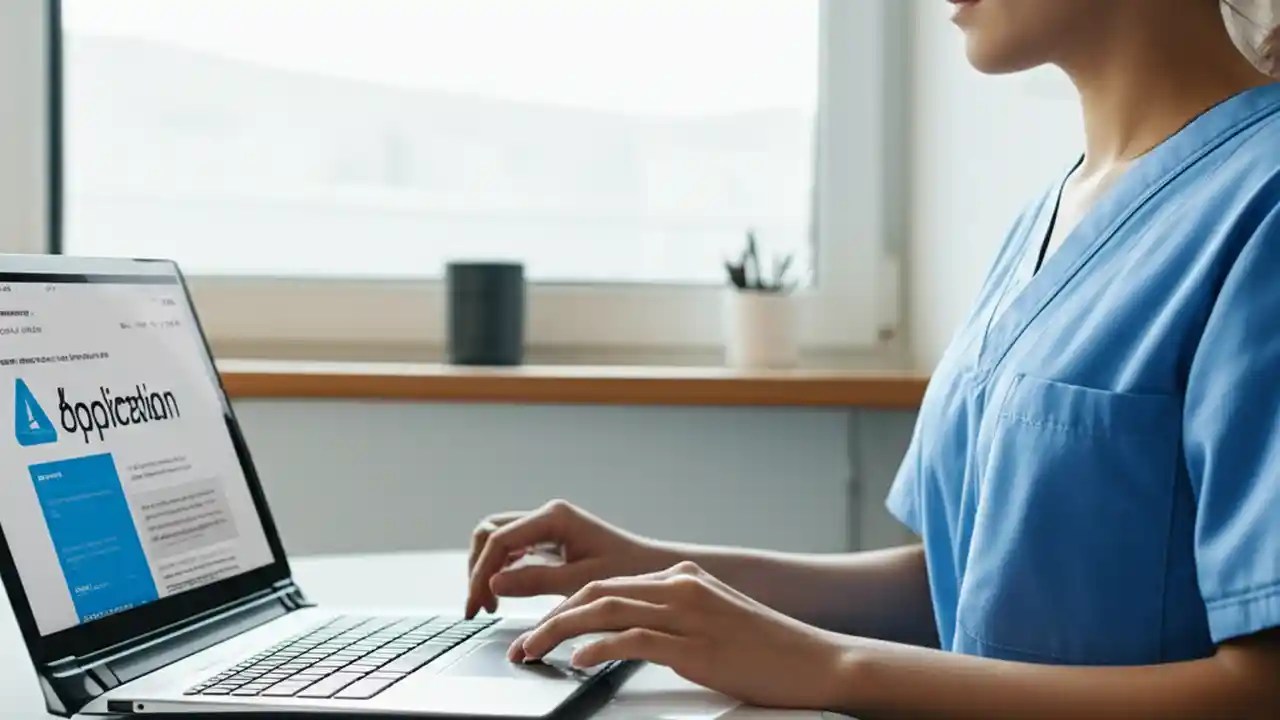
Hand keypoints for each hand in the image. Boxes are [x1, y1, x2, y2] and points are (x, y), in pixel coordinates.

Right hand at [466, 500, 668, 618]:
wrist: (655, 569)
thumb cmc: (627, 572)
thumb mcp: (581, 582)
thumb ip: (536, 581)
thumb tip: (494, 584)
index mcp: (554, 517)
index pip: (498, 540)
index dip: (481, 573)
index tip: (477, 605)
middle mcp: (547, 515)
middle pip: (490, 532)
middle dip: (478, 568)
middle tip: (477, 607)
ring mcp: (547, 525)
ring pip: (497, 538)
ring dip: (486, 568)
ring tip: (488, 605)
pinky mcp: (550, 539)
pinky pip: (513, 548)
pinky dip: (501, 569)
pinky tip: (503, 595)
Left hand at [512, 561, 848, 709]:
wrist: (816, 661)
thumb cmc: (768, 650)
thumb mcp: (714, 621)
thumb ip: (674, 617)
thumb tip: (630, 632)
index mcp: (682, 578)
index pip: (607, 585)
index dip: (565, 606)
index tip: (539, 627)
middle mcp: (680, 587)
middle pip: (596, 593)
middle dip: (550, 617)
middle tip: (520, 644)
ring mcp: (687, 614)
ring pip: (604, 612)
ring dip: (557, 632)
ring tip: (531, 651)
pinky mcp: (694, 645)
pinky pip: (632, 641)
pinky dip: (596, 649)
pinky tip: (576, 661)